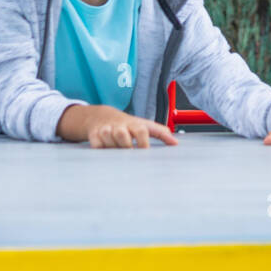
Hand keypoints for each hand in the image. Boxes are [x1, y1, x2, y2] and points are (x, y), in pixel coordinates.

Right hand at [58, 104, 177, 148]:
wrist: (103, 116)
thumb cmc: (129, 125)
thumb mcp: (145, 125)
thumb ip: (161, 133)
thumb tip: (176, 143)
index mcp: (135, 124)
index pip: (141, 130)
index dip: (143, 142)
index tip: (145, 152)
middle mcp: (120, 126)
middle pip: (122, 135)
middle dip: (125, 145)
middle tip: (129, 154)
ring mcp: (106, 129)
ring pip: (108, 139)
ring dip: (112, 147)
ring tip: (117, 152)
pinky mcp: (94, 135)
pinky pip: (96, 144)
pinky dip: (100, 149)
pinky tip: (105, 151)